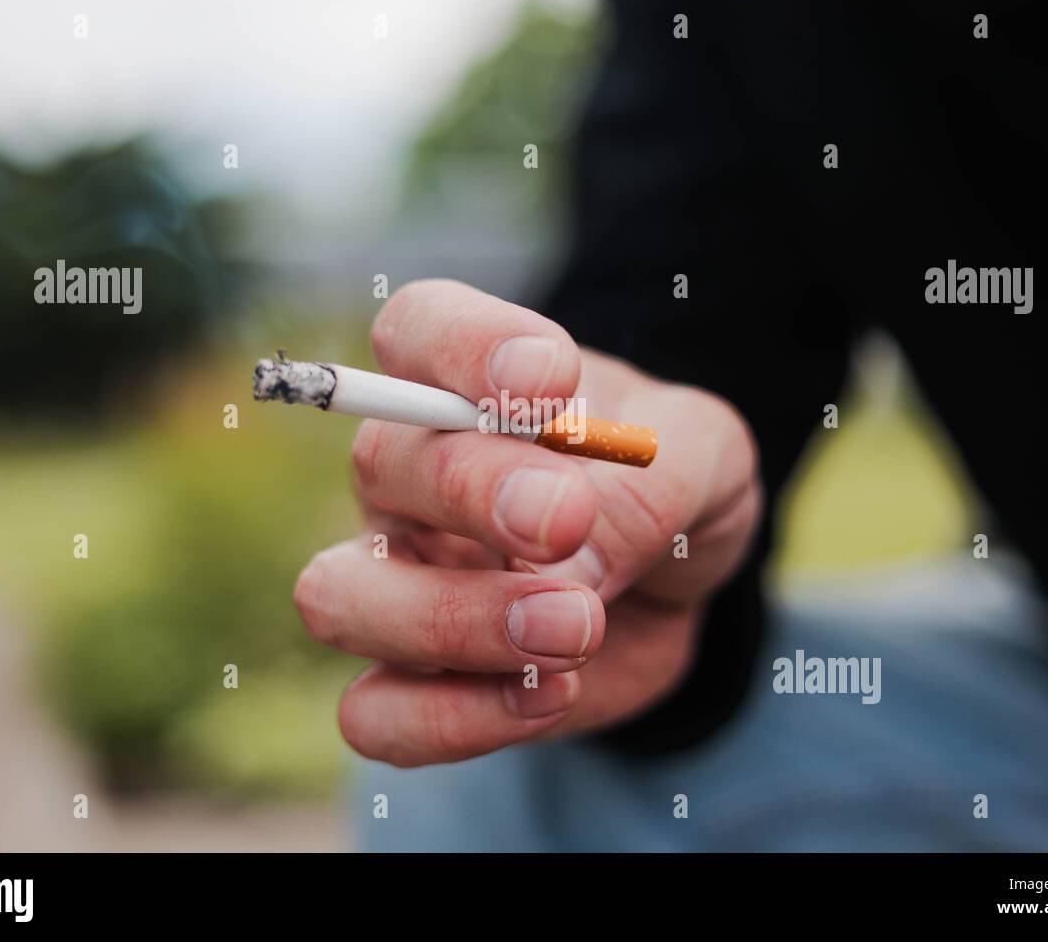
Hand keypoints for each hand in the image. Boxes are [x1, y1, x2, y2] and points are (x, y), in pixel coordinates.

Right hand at [295, 279, 761, 765]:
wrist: (676, 582)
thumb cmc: (672, 487)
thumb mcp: (707, 457)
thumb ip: (653, 479)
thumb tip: (569, 560)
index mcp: (469, 384)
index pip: (419, 329)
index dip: (467, 346)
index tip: (549, 381)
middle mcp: (412, 476)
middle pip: (381, 460)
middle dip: (476, 493)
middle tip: (568, 524)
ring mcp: (399, 581)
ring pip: (340, 596)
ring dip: (452, 620)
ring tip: (574, 625)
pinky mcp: (418, 680)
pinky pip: (374, 715)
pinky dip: (457, 718)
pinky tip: (552, 695)